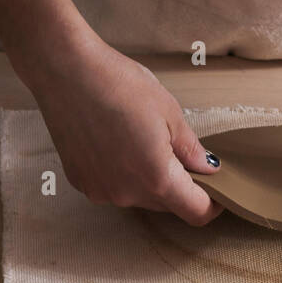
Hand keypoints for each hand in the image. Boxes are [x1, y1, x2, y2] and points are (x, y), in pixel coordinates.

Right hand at [25, 38, 221, 224]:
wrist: (64, 70)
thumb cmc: (118, 83)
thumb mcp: (168, 111)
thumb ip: (190, 148)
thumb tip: (207, 168)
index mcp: (157, 177)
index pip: (195, 212)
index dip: (212, 205)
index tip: (217, 191)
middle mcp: (128, 193)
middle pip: (168, 206)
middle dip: (180, 187)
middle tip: (180, 154)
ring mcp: (101, 191)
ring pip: (139, 197)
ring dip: (149, 180)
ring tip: (140, 141)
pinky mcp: (81, 183)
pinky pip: (113, 188)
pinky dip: (122, 174)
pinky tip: (114, 143)